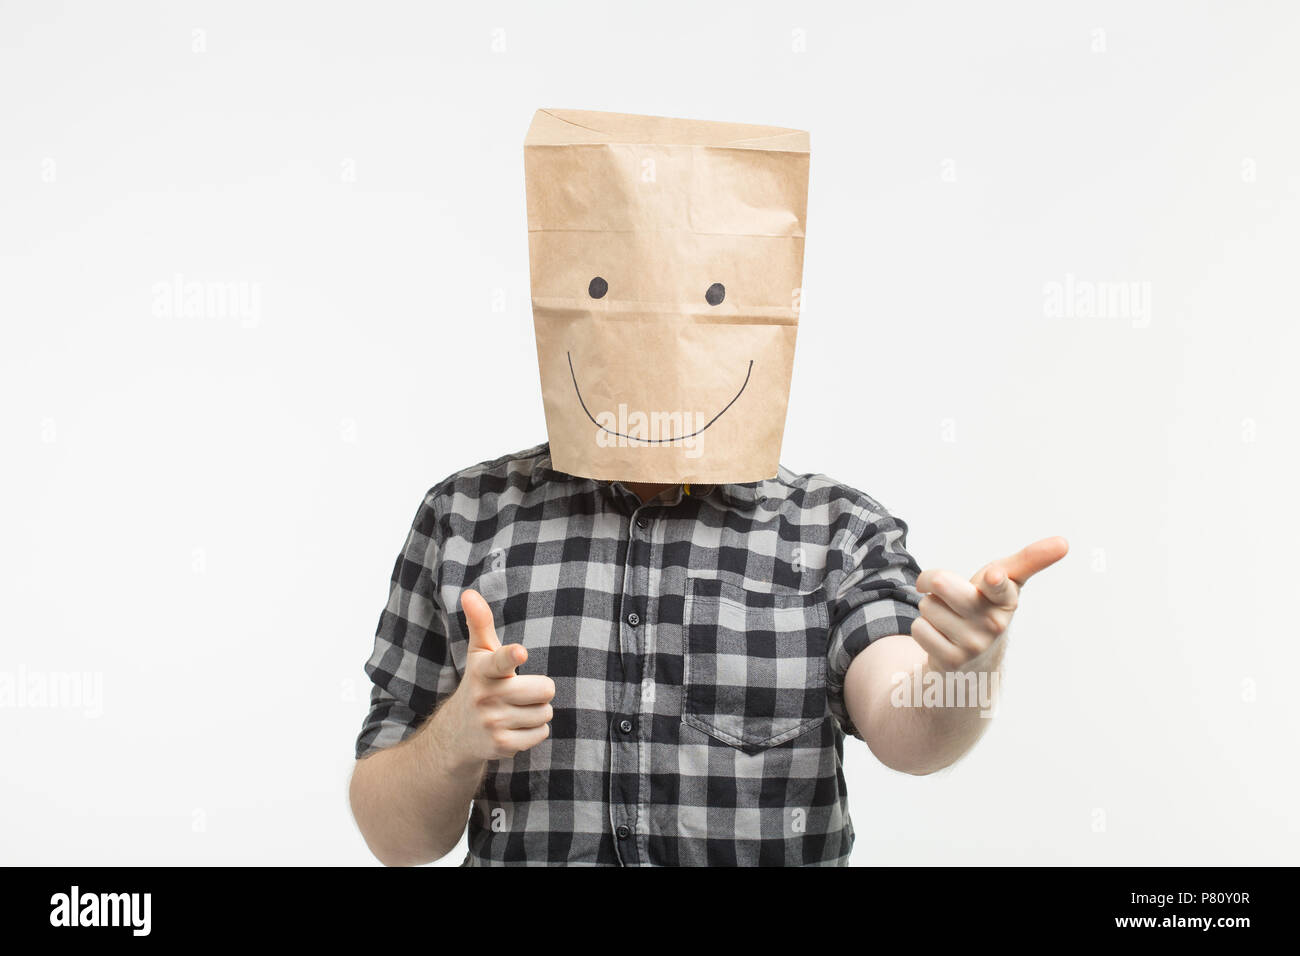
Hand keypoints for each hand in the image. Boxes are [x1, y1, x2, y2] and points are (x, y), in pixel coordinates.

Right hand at [440, 589, 555, 765]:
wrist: (456, 735)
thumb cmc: (479, 684)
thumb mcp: (479, 654)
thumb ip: (480, 623)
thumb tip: (469, 593)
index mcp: (484, 670)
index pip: (501, 660)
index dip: (512, 656)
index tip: (520, 652)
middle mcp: (486, 697)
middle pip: (545, 689)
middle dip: (540, 690)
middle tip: (521, 692)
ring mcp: (493, 723)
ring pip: (545, 712)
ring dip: (536, 711)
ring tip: (514, 711)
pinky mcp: (502, 745)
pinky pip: (541, 733)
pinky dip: (534, 731)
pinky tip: (514, 728)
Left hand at [910, 536, 1068, 673]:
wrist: (976, 659)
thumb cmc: (988, 605)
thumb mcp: (1006, 580)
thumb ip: (1029, 559)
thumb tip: (1064, 541)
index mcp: (1007, 598)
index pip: (1000, 585)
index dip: (995, 580)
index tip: (995, 577)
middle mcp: (994, 623)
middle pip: (941, 584)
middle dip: (933, 580)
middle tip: (944, 590)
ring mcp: (973, 644)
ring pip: (927, 606)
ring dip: (931, 609)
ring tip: (950, 619)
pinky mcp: (951, 661)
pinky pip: (919, 628)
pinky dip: (924, 629)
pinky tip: (942, 637)